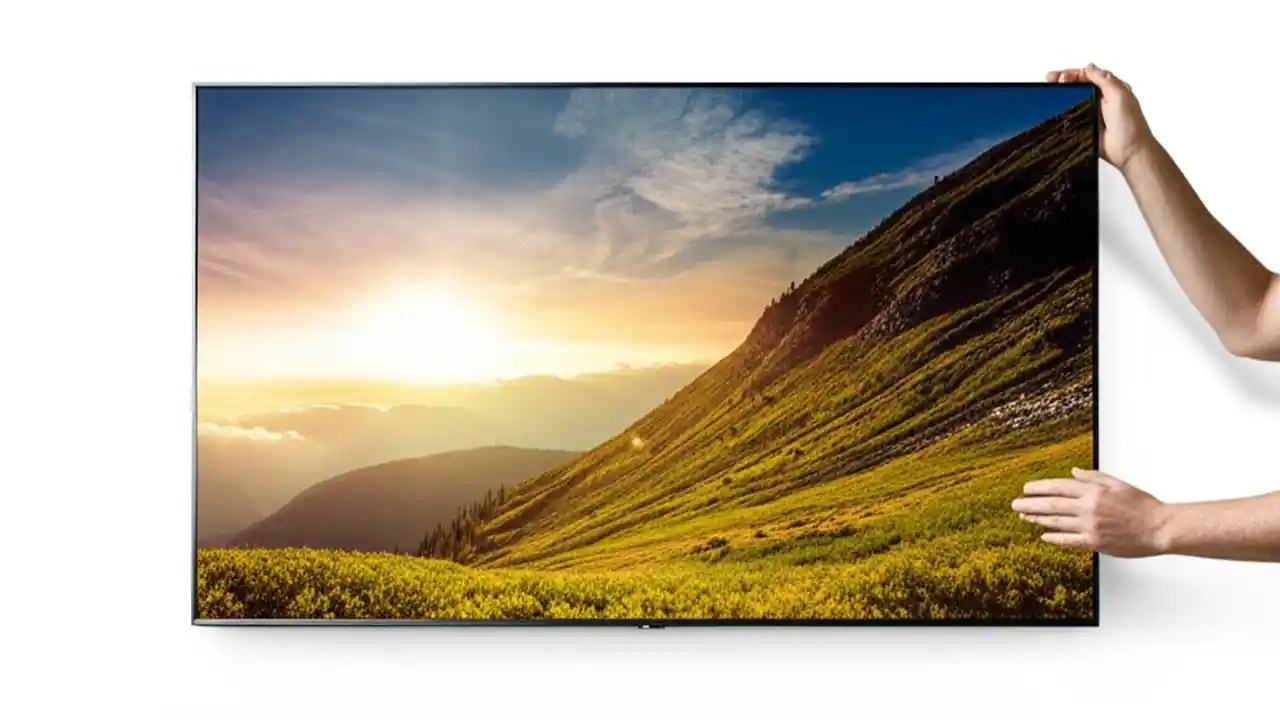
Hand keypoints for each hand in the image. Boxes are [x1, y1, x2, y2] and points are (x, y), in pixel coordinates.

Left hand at [1012, 468, 1169, 557]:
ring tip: (1024, 517)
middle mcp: (1088, 509)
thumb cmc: (1143, 506)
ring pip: (1057, 522)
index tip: (1027, 489)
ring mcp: (1090, 527)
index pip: (1059, 487)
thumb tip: (1073, 473)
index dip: (1039, 488)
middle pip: (1052, 505)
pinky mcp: (1095, 543)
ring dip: (1037, 520)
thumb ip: (1094, 478)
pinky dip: (1054, 538)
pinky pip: (1069, 540)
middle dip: (1030, 504)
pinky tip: (1044, 536)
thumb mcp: (1118, 484)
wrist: (1160, 528)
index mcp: (1094, 492)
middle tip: (1015, 504)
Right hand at [1047, 63, 1155, 172]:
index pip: (1088, 75)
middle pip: (1078, 86)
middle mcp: (1101, 99)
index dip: (1073, 74)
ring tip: (1050, 92)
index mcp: (1110, 88)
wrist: (1128, 151)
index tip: (1060, 77)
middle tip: (1052, 81)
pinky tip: (1056, 109)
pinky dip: (1062, 112)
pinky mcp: (1085, 125)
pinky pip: (1071, 116)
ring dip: (1061, 95)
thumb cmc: (1130, 126)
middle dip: (1063, 81)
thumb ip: (1105, 79)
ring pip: (1073, 99)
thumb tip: (1090, 67)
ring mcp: (1092, 112)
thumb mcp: (1120, 94)